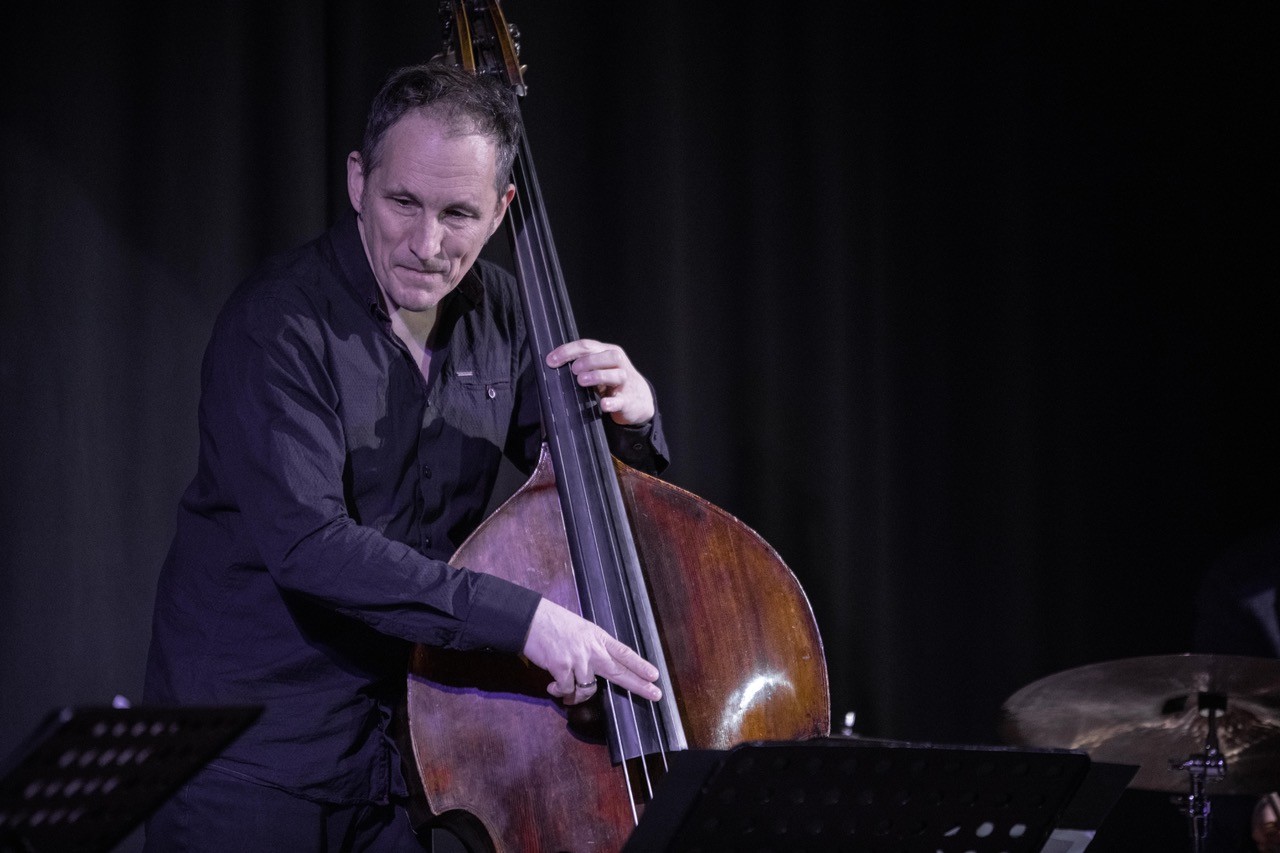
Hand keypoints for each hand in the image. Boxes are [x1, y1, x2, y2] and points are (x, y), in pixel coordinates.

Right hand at [521, 598, 661, 705]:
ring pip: (587, 689)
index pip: (624, 652)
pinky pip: (566, 690)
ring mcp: (578, 658)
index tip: (655, 675)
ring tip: (566, 692)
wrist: (532, 619)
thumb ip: (592, 647)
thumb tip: (597, 668)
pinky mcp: (562, 667)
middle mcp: (592, 649)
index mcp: (598, 638)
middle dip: (638, 685)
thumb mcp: (581, 631)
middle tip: (655, 694)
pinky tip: (552, 686)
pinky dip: (559, 692)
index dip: (640, 665)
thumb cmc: (555, 624)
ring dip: (575, 695)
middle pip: (619, 671)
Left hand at [545, 339, 654, 425]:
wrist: (639, 401)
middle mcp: (619, 365)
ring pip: (616, 374)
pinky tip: (603, 404)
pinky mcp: (627, 401)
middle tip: (573, 370)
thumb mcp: (600, 368)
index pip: (588, 346)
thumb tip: (554, 363)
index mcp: (609, 353)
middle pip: (607, 355)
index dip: (568, 351)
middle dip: (587, 361)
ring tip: (581, 381)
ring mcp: (625, 383)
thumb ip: (583, 363)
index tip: (551, 360)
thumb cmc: (613, 382)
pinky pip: (620, 401)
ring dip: (597, 376)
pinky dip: (611, 402)